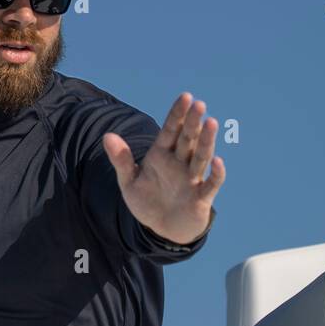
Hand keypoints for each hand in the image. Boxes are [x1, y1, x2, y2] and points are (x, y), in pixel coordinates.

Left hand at [102, 92, 225, 244]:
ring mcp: (192, 179)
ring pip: (201, 157)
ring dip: (206, 141)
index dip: (178, 114)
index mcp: (162, 155)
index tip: (186, 96)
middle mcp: (179, 163)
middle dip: (193, 122)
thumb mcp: (129, 181)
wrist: (161, 229)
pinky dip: (216, 174)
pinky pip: (211, 184)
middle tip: (199, 104)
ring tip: (211, 122)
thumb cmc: (147, 201)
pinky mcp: (201, 197)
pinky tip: (218, 161)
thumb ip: (121, 160)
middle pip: (187, 139)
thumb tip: (107, 136)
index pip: (171, 130)